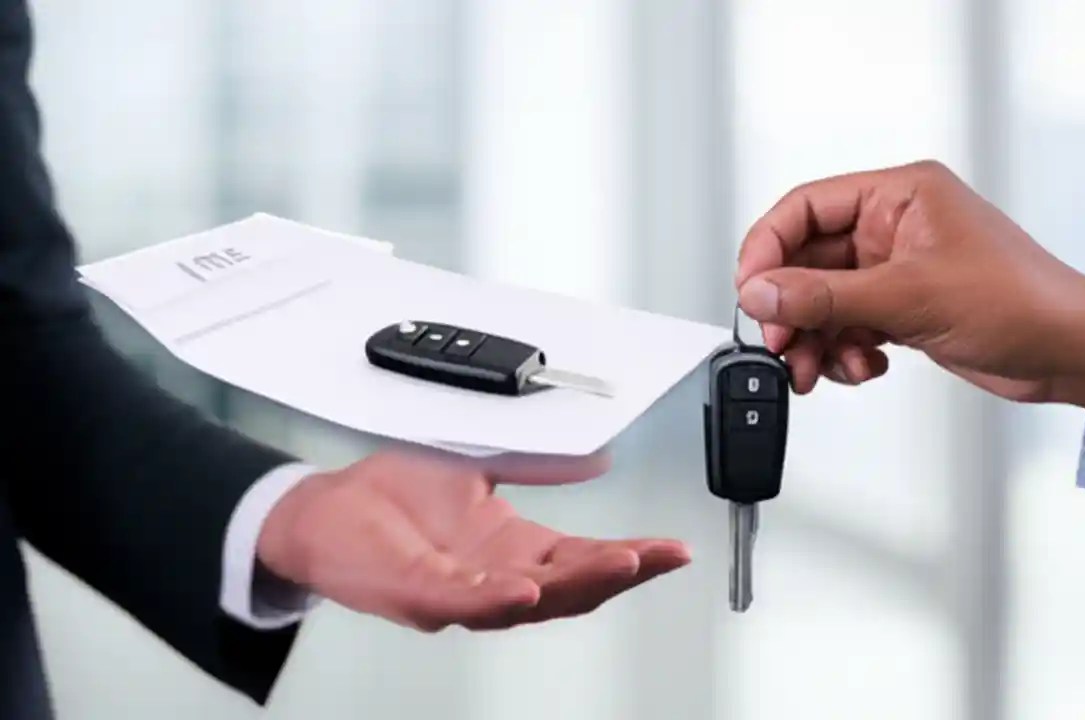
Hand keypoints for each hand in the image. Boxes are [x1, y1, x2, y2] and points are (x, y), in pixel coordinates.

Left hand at [256, 449, 689, 631]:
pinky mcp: (413, 591)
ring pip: (526, 601)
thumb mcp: (478, 472)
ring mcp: (455, 592)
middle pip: (569, 587)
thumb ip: (534, 467)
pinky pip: (461, 600)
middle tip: (661, 557)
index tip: (672, 548)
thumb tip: (594, 459)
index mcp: (512, 551)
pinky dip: (497, 598)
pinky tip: (527, 588)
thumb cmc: (391, 498)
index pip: (583, 559)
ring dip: (574, 586)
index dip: (632, 557)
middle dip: (619, 572)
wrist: (321, 508)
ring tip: (618, 566)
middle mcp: (492, 579)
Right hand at [734, 160, 1084, 419]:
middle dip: (791, 306)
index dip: (768, 246)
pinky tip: (861, 367)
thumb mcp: (909, 297)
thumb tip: (762, 290)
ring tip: (814, 368)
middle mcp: (894, 226)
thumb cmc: (1023, 302)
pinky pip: (848, 324)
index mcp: (900, 194)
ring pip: (824, 299)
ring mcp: (898, 269)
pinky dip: (843, 351)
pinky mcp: (904, 307)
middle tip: (781, 341)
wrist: (1070, 352)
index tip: (749, 287)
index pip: (806, 206)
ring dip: (813, 337)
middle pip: (808, 260)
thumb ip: (825, 295)